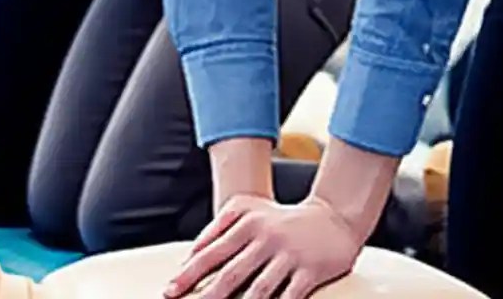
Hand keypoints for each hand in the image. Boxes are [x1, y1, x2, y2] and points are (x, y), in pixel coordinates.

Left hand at [165, 195, 361, 298]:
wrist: (332, 216)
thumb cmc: (279, 218)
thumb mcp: (247, 211)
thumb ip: (217, 228)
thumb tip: (190, 255)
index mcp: (245, 223)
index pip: (211, 252)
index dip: (189, 274)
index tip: (170, 290)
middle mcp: (265, 238)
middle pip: (230, 274)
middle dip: (207, 296)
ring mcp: (288, 255)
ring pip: (259, 290)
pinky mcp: (310, 271)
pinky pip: (290, 297)